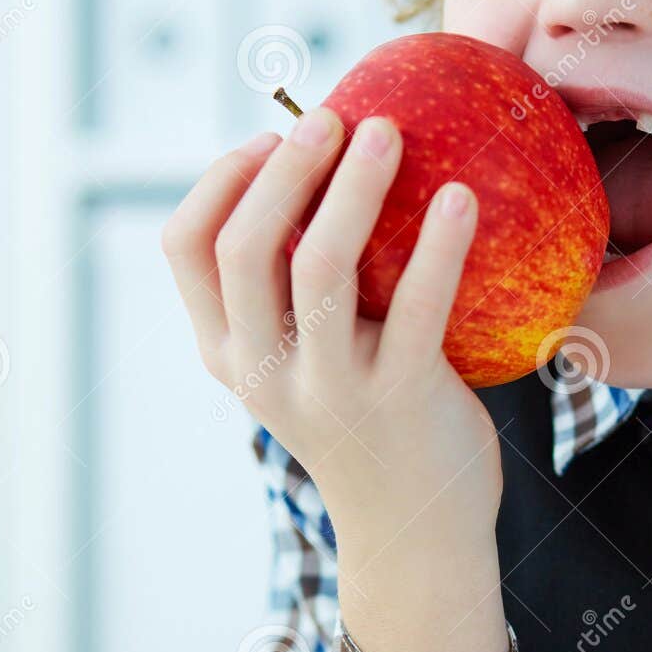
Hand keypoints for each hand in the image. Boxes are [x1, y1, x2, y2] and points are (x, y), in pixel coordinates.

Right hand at [163, 110, 510, 651]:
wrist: (415, 534)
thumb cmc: (368, 428)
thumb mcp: (303, 369)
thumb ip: (291, 299)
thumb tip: (328, 176)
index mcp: (229, 355)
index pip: (187, 250)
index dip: (220, 181)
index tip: (271, 139)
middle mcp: (265, 373)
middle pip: (246, 248)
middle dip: (284, 169)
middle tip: (333, 118)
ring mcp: (330, 390)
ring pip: (319, 268)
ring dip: (352, 188)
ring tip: (389, 131)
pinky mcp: (401, 399)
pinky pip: (419, 308)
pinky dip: (440, 245)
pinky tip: (464, 198)